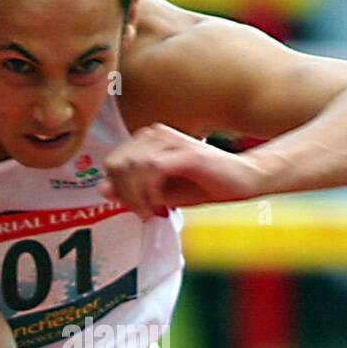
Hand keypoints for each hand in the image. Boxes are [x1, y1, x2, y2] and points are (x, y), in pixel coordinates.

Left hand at [99, 124, 264, 219]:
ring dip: (138, 197)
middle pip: (118, 164)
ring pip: (133, 167)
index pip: (114, 162)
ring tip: (153, 211)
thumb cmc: (205, 185)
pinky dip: (151, 193)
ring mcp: (171, 141)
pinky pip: (153, 170)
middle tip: (143, 213)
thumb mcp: (161, 192)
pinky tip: (161, 205)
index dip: (117, 189)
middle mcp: (156, 134)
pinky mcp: (186, 153)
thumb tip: (102, 189)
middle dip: (125, 195)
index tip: (136, 208)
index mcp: (148, 140)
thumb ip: (133, 189)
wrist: (244, 181)